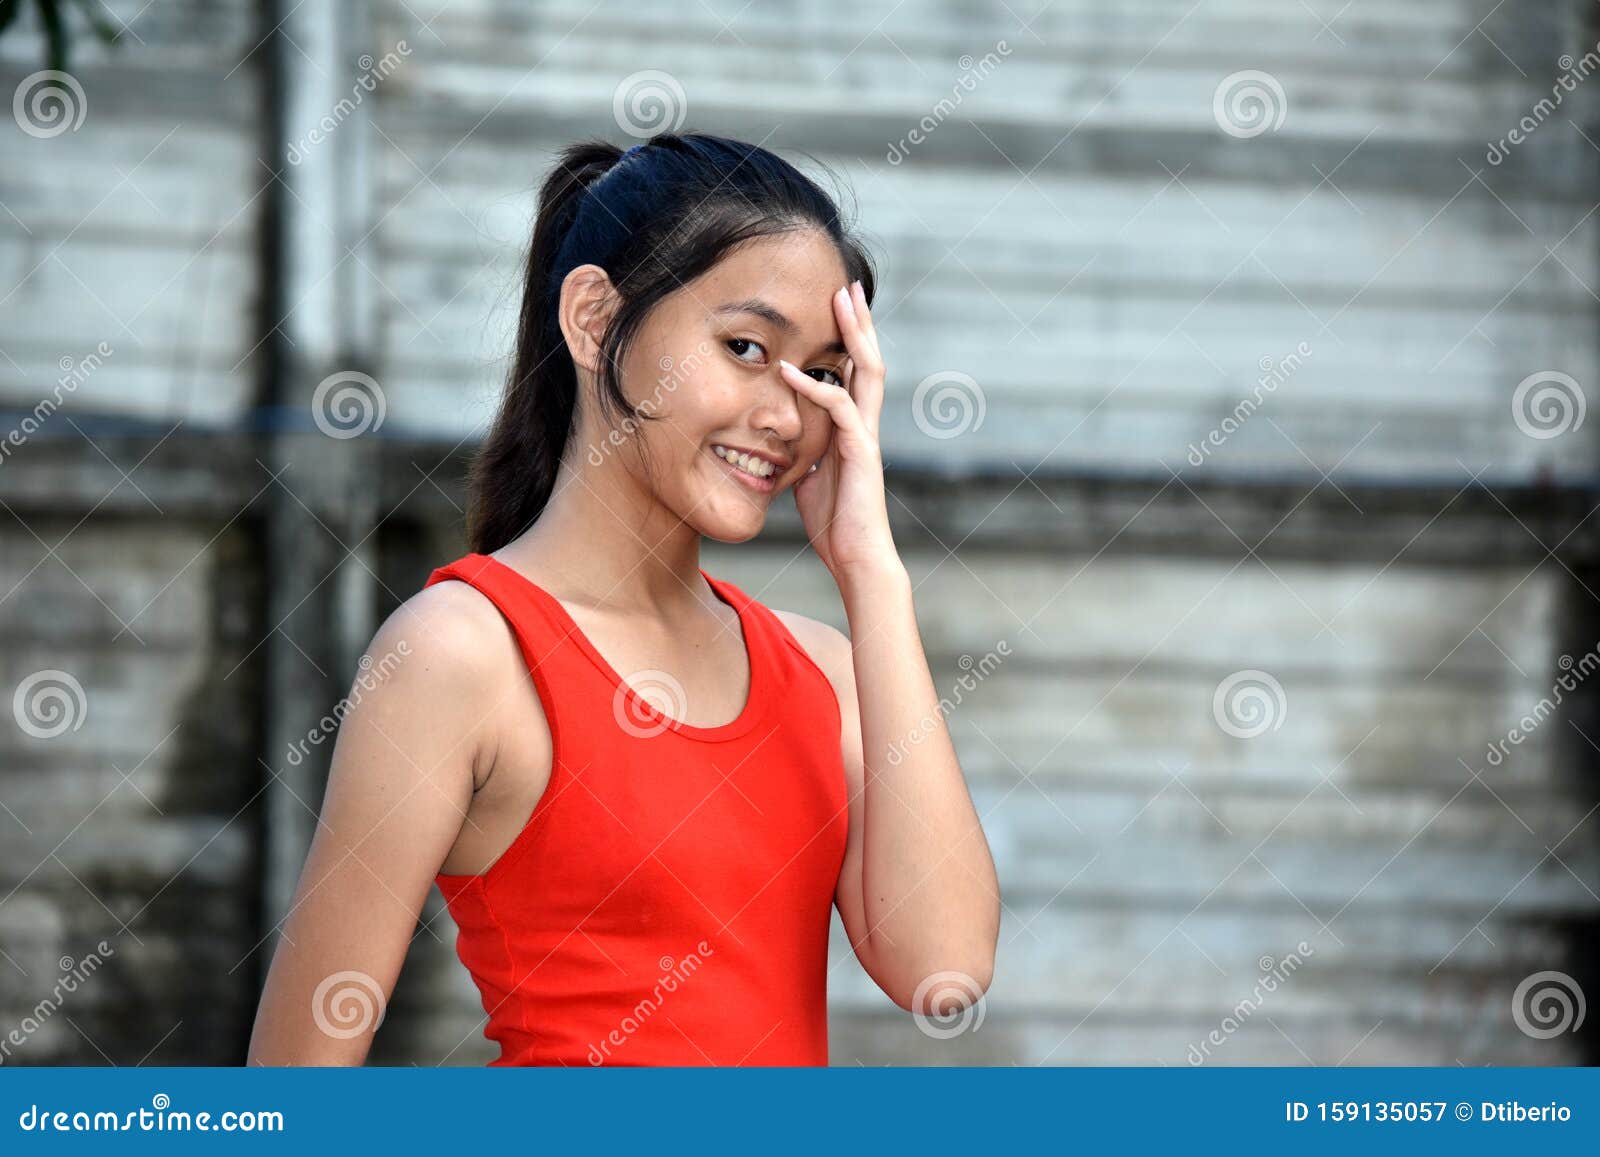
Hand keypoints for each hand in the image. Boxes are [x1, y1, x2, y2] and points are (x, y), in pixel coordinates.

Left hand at [777, 281, 898, 582]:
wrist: (856, 560)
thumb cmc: (834, 526)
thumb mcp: (809, 480)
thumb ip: (802, 454)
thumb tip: (781, 442)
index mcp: (854, 430)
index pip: (855, 373)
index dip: (849, 341)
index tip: (838, 308)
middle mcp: (865, 426)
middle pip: (869, 361)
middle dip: (860, 323)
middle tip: (848, 286)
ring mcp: (866, 436)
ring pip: (867, 372)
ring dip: (853, 335)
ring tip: (841, 301)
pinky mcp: (861, 452)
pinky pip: (838, 407)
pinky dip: (813, 386)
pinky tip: (790, 370)